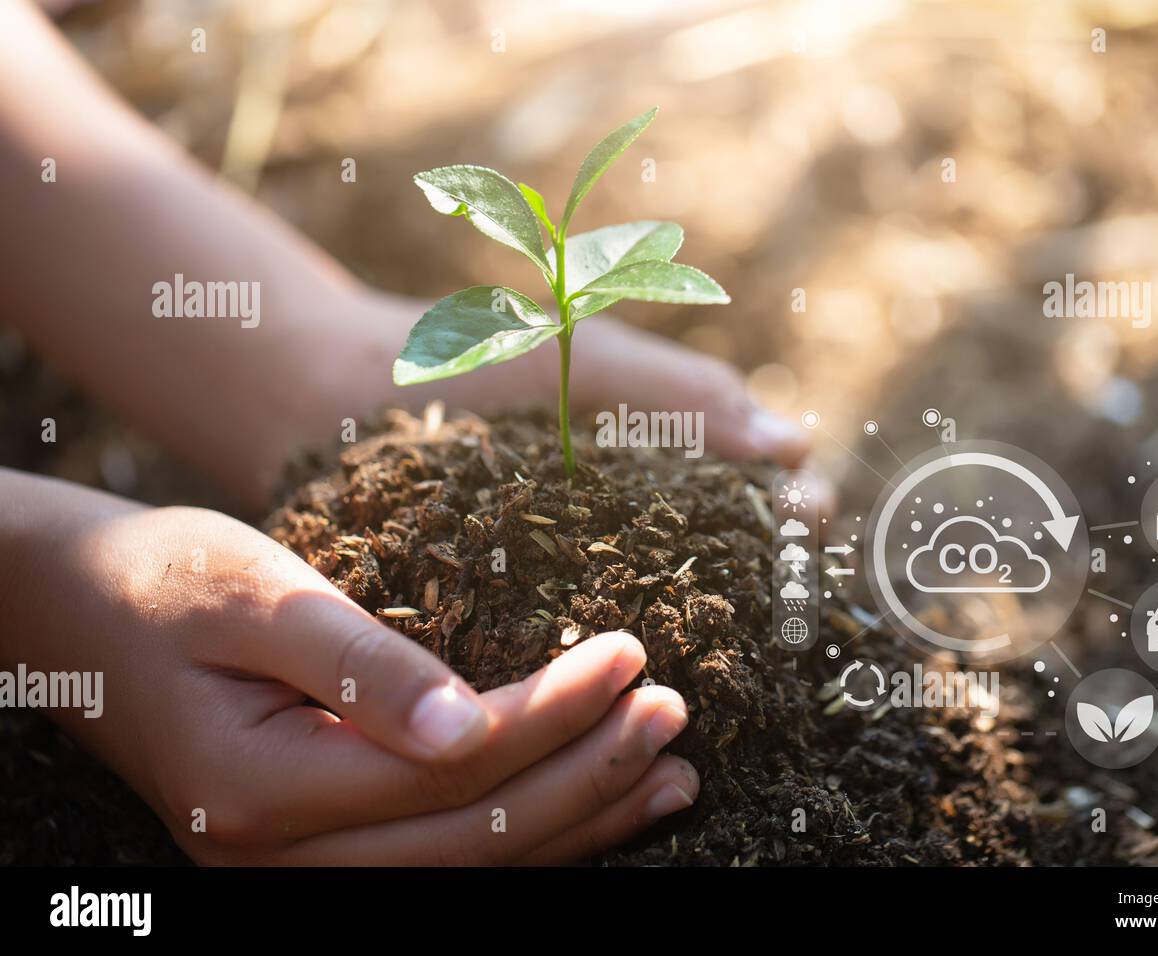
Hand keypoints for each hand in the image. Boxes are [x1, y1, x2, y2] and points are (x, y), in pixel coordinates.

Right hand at [1, 473, 697, 864]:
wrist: (80, 615)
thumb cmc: (164, 583)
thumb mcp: (253, 596)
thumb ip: (356, 663)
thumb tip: (469, 730)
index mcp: (260, 788)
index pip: (451, 769)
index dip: (554, 715)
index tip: (632, 654)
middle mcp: (277, 858)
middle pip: (474, 837)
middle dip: (588, 775)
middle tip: (674, 711)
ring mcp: (295, 870)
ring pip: (470, 870)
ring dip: (581, 824)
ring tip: (673, 775)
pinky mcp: (315, 853)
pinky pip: (445, 863)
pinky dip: (535, 839)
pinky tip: (601, 809)